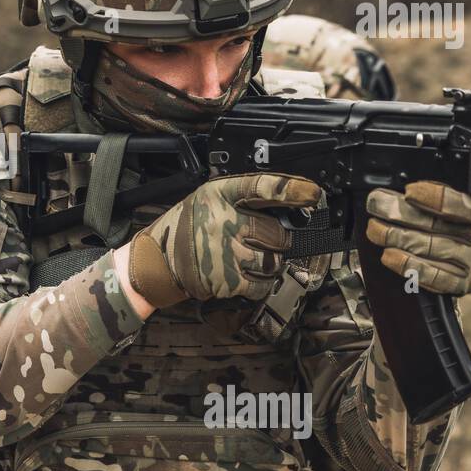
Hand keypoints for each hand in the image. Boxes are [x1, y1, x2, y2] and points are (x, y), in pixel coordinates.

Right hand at [126, 173, 321, 307]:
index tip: (314, 194)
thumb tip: (288, 207)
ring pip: (273, 260)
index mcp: (219, 194)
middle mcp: (223, 220)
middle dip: (277, 241)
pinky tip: (242, 275)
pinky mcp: (226, 279)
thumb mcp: (207, 200)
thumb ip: (241, 200)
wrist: (156, 260)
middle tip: (260, 242)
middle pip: (278, 233)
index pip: (264, 187)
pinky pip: (262, 283)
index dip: (292, 190)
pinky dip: (258, 283)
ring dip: (268, 263)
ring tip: (246, 259)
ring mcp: (225, 251)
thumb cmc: (186, 228)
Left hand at [365, 181, 470, 295]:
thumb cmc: (454, 218)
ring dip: (396, 238)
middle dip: (400, 213)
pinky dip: (409, 267)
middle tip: (377, 206)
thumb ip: (429, 194)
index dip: (433, 197)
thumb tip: (395, 193)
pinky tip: (390, 256)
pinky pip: (434, 278)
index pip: (460, 204)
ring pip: (429, 249)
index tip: (409, 192)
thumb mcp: (450, 199)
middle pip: (435, 226)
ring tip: (376, 231)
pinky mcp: (462, 283)